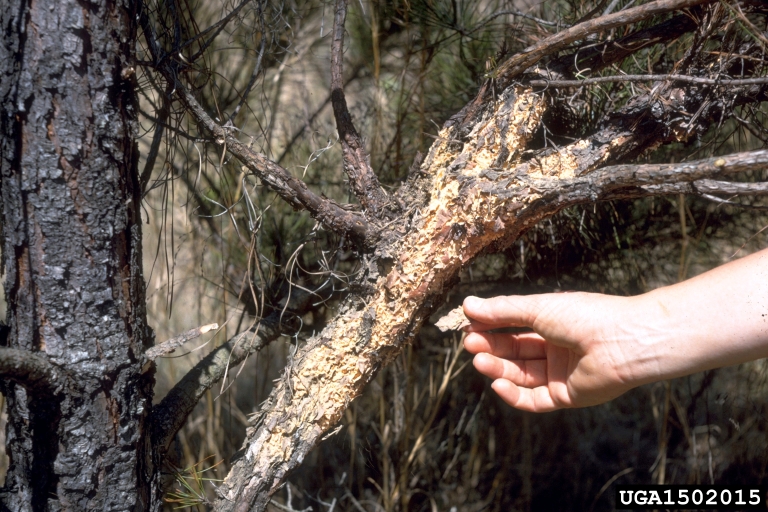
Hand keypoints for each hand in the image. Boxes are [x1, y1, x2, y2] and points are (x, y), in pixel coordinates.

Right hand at [462, 293, 646, 411]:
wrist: (623, 341)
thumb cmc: (585, 316)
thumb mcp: (537, 308)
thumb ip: (502, 311)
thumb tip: (467, 305)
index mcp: (553, 323)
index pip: (514, 327)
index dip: (491, 326)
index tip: (468, 324)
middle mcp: (557, 349)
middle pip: (515, 351)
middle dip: (491, 347)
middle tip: (469, 343)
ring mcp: (562, 373)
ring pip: (521, 374)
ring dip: (498, 368)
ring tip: (478, 359)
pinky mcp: (567, 395)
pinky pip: (534, 399)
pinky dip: (514, 395)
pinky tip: (497, 384)